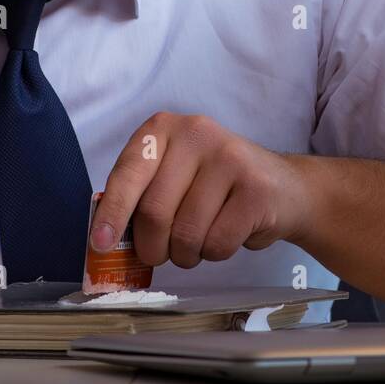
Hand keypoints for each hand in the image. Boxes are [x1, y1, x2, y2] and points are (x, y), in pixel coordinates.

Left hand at [90, 113, 308, 269]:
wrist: (283, 187)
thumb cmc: (213, 188)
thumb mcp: (172, 176)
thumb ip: (139, 197)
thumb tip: (104, 240)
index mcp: (163, 128)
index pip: (127, 172)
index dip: (112, 213)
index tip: (101, 244)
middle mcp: (195, 133)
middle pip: (153, 211)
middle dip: (153, 247)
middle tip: (160, 255)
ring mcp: (228, 157)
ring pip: (185, 233)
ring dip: (186, 254)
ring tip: (199, 241)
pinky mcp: (255, 188)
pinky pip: (217, 243)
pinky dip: (215, 254)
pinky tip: (227, 235)